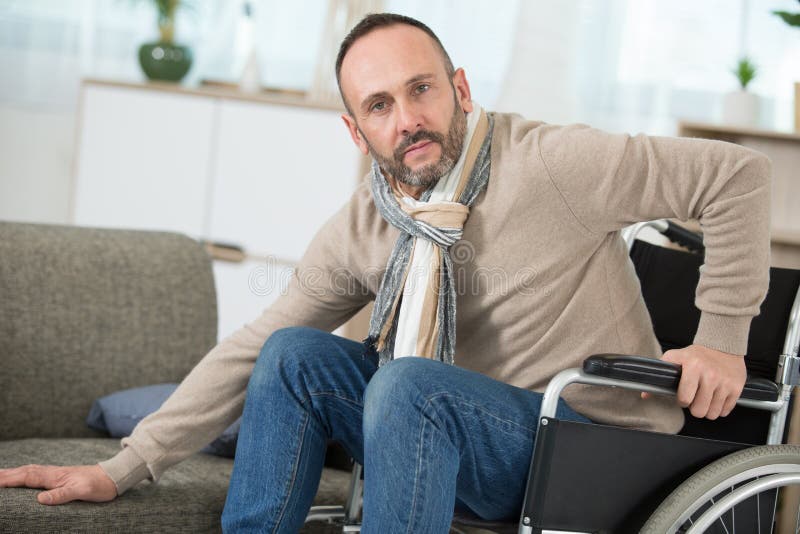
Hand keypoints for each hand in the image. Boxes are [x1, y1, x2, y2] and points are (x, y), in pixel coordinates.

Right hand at [0, 464, 117, 504]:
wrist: (113, 476)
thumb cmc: (99, 485)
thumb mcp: (82, 491)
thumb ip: (62, 495)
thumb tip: (40, 499)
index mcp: (55, 477)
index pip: (27, 478)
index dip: (9, 479)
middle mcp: (53, 473)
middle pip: (25, 472)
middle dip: (6, 474)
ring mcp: (56, 474)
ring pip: (30, 471)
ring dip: (13, 472)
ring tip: (0, 475)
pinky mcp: (60, 477)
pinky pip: (37, 474)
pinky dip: (25, 474)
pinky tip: (22, 476)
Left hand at [641, 344, 746, 419]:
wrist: (723, 345)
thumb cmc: (696, 354)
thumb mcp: (675, 358)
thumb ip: (660, 374)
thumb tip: (645, 395)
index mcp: (693, 366)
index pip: (685, 398)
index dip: (681, 401)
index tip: (683, 396)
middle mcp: (710, 374)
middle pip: (699, 411)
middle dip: (694, 408)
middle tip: (695, 399)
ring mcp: (725, 382)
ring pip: (712, 414)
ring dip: (707, 410)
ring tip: (705, 398)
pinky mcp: (737, 388)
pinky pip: (725, 411)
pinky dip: (719, 408)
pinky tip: (716, 397)